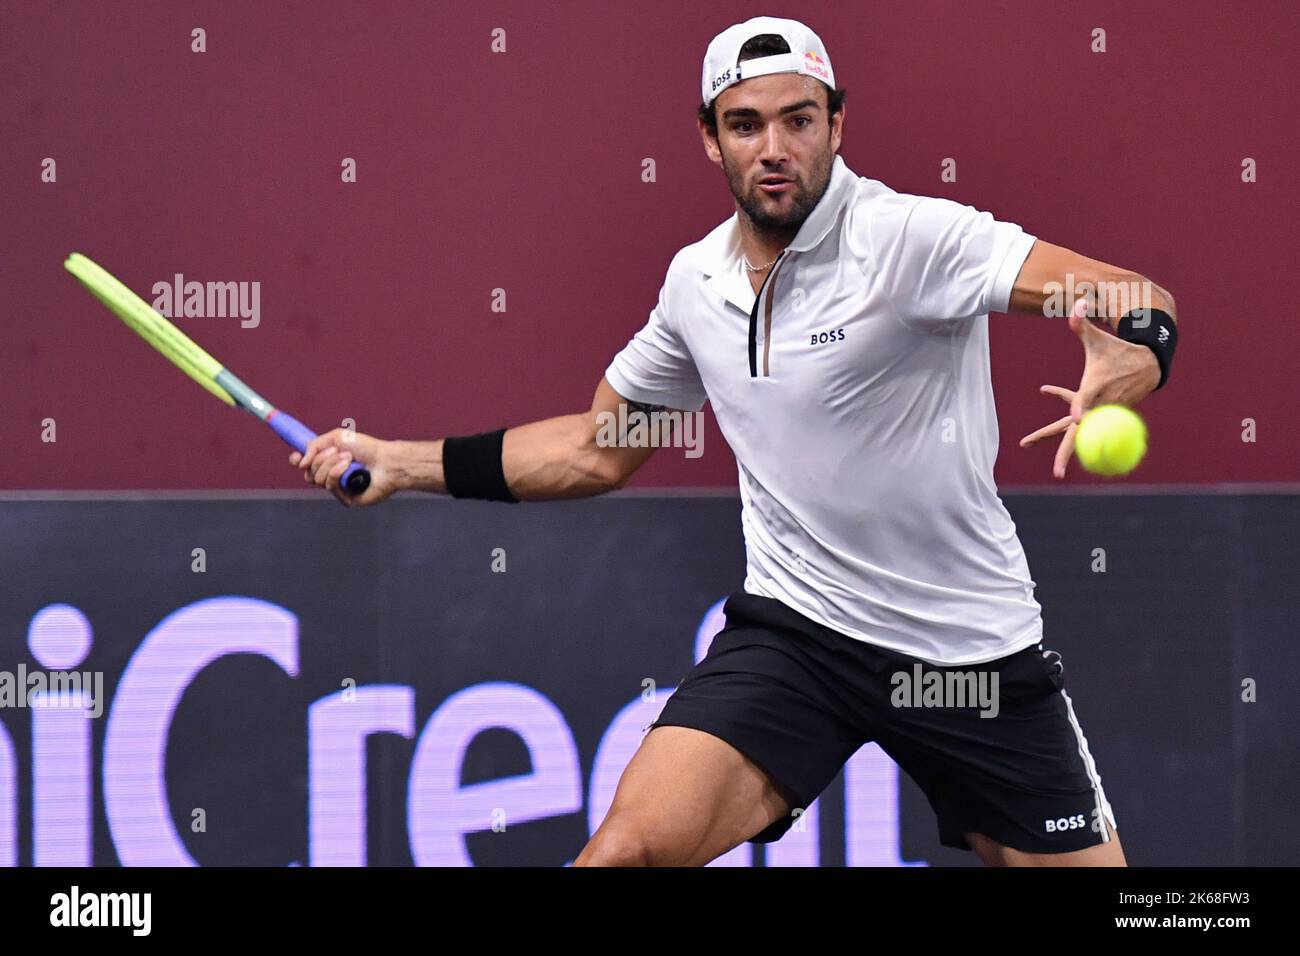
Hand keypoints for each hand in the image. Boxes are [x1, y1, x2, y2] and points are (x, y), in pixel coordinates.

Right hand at [290, 428, 399, 506]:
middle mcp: (331, 476)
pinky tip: (349, 467)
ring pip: (317, 479)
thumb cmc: (366, 448)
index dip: (296, 461)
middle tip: (337, 450)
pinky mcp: (345, 498)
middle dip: (320, 460)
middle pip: (308, 473)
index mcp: (328, 461)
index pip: (304, 465)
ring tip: (348, 458)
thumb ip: (314, 445)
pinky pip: (330, 486)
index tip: (297, 457)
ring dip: (330, 464)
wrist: (385, 460)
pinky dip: (337, 473)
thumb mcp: (336, 437)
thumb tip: (299, 462)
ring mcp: (338, 489)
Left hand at [1019, 297, 1160, 478]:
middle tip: (1055, 473)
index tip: (1077, 418)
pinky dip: (1063, 414)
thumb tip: (1077, 303)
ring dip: (1054, 441)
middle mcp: (1095, 405)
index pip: (1084, 402)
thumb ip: (1082, 324)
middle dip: (1064, 452)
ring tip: (1026, 442)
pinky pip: (1077, 420)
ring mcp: (1098, 413)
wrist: (1148, 362)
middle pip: (1076, 434)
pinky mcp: (1099, 414)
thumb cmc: (1119, 349)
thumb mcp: (1097, 339)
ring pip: (1073, 432)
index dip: (1079, 408)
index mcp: (1093, 389)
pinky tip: (1045, 391)